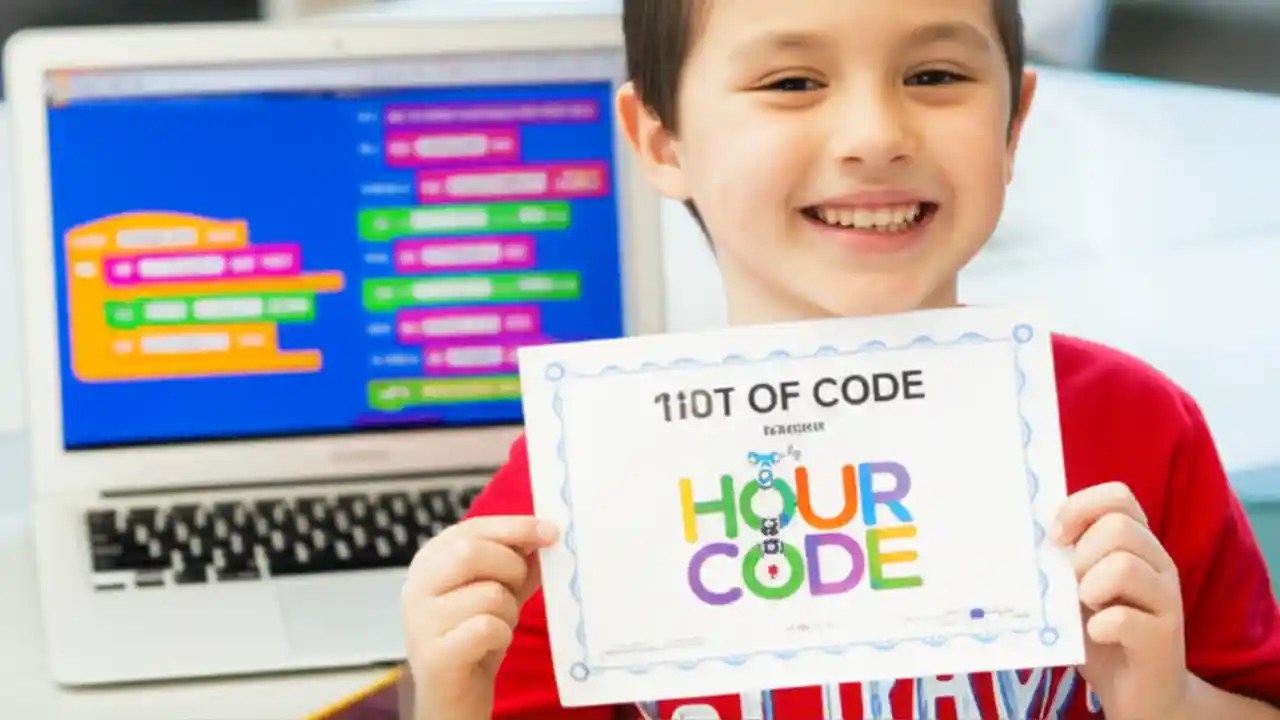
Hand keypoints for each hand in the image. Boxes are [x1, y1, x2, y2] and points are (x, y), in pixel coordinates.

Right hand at [402, 515, 559, 719]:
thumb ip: (516, 562)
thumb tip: (544, 534)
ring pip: (489, 594)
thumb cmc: (475, 637)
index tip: (551, 531)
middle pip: (473, 552)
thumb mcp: (497, 591)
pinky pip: (488, 628)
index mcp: (430, 561)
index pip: (473, 528)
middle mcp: (417, 586)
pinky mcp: (435, 655)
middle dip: (511, 568)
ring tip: (498, 625)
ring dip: (509, 611)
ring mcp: (421, 621)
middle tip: (517, 589)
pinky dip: (502, 634)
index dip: (515, 527)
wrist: (454, 696)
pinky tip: (491, 645)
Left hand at [1053, 482, 1190, 719]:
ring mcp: (1166, 601)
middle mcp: (1157, 565)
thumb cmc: (1098, 633)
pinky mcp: (1163, 639)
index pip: (1118, 497)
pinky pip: (1127, 618)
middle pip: (1119, 527)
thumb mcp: (1074, 589)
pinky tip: (1096, 633)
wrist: (1139, 694)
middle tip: (1073, 585)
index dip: (1080, 508)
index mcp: (1136, 545)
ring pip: (1125, 565)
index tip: (1055, 538)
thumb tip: (1017, 534)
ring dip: (1091, 586)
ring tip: (1086, 607)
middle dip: (1082, 554)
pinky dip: (1102, 625)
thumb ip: (1059, 560)